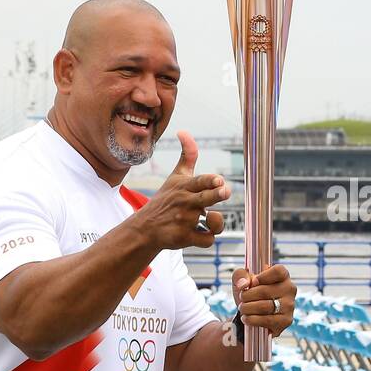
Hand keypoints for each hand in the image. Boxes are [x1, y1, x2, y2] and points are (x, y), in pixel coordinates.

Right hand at [140, 130, 230, 249]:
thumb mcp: (175, 177)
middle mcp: (185, 202)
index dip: (210, 180)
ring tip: (211, 219)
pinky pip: (207, 240)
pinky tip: (200, 233)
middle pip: (206, 198)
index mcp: (185, 187)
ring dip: (216, 222)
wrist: (146, 228)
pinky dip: (207, 238)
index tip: (218, 180)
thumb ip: (187, 156)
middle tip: (224, 191)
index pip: (200, 181)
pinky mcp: (184, 238)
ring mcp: (185, 220)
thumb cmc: (166, 200)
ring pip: (212, 222)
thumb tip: (183, 131)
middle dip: (216, 194)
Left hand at [232, 263, 296, 337]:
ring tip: (242, 308)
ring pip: (264, 307)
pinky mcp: (286, 320)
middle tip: (241, 298)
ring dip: (247, 308)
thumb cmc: (250, 292)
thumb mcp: (242, 279)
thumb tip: (243, 284)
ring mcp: (289, 305)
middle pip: (264, 291)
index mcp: (283, 275)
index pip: (277, 271)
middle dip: (247, 296)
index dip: (262, 277)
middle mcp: (290, 289)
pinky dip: (252, 320)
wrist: (252, 312)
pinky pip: (266, 320)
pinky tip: (246, 318)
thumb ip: (240, 275)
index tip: (252, 283)